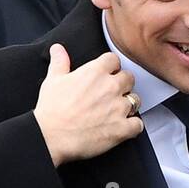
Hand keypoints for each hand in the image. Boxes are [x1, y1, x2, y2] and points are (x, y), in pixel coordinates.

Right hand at [33, 44, 143, 166]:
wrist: (50, 138)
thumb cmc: (51, 111)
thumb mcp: (52, 81)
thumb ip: (60, 62)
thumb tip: (58, 49)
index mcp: (95, 73)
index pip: (114, 59)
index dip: (111, 67)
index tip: (107, 73)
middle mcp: (110, 87)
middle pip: (129, 78)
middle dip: (122, 84)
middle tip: (111, 93)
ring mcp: (118, 107)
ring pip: (136, 99)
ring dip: (129, 104)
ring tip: (116, 111)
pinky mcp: (122, 128)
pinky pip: (138, 124)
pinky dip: (133, 127)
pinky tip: (123, 127)